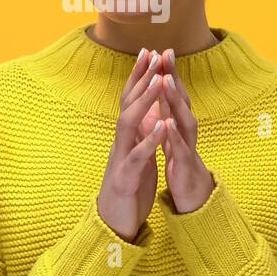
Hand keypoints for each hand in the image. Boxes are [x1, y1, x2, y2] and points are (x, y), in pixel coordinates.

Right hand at [97, 48, 167, 241]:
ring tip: (158, 80)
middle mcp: (121, 142)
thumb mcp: (136, 156)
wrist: (114, 224)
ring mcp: (121, 158)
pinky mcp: (126, 178)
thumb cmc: (128, 189)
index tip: (149, 51)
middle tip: (152, 53)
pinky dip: (150, 139)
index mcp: (127, 138)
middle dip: (140, 78)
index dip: (139, 76)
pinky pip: (137, 155)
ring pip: (128, 123)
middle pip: (127, 103)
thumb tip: (145, 112)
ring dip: (144, 101)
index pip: (131, 100)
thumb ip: (139, 134)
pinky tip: (162, 125)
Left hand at [155, 49, 216, 213]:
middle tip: (167, 53)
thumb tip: (163, 85)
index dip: (167, 72)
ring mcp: (187, 144)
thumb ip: (169, 109)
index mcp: (178, 120)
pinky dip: (173, 135)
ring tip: (166, 81)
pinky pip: (180, 147)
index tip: (160, 50)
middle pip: (181, 98)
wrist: (192, 193)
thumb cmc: (179, 158)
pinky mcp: (184, 164)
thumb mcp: (171, 130)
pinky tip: (167, 123)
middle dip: (174, 76)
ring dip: (175, 99)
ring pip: (184, 118)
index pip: (172, 93)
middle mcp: (185, 128)